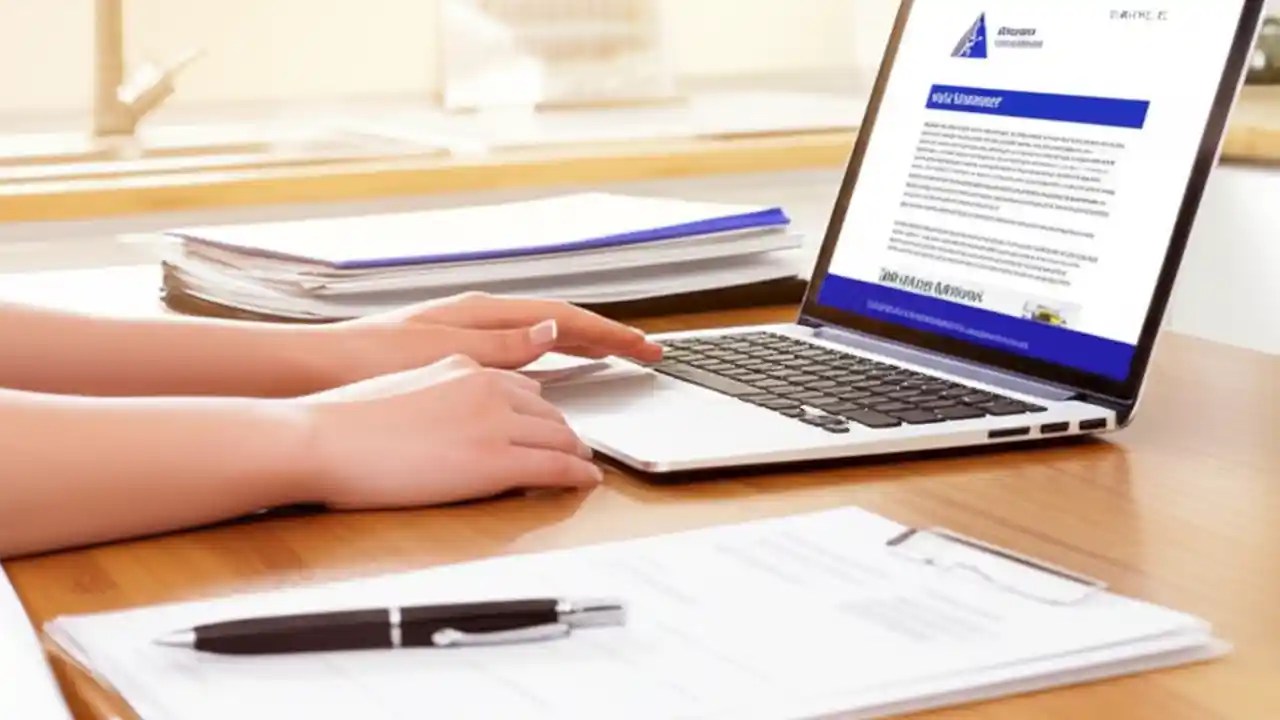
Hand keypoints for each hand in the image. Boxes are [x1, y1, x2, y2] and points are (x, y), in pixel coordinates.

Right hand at [299, 355, 602, 509]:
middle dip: (565, 434)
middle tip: (575, 451)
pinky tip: (586, 482)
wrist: (325, 438)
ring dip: (576, 454)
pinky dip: (578, 475)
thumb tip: (455, 415)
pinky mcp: (497, 460)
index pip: (522, 388)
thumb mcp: (407, 388)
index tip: (549, 426)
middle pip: (548, 412)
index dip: (542, 413)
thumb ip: (443, 392)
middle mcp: (487, 386)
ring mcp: (495, 422)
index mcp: (463, 365)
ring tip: (583, 467)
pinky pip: (554, 468)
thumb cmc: (347, 422)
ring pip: (559, 437)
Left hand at [318, 292, 663, 385]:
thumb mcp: (441, 352)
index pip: (564, 318)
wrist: (314, 369)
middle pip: (559, 321)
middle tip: (648, 353)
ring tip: (614, 356)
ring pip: (540, 333)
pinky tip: (551, 373)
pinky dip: (547, 358)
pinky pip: (518, 350)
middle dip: (606, 337)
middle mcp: (479, 316)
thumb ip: (500, 345)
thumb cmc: (370, 361)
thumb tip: (554, 330)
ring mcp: (468, 332)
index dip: (610, 334)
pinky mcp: (454, 351)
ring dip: (581, 344)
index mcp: (481, 312)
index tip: (646, 349)